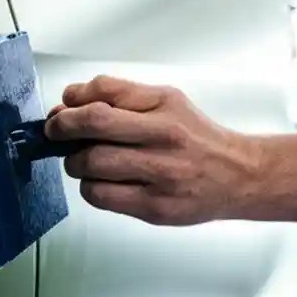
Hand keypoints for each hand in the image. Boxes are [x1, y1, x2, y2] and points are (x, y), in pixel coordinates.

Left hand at [44, 76, 266, 225]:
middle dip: (62, 127)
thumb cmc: (197, 138)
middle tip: (56, 132)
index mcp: (164, 104)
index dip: (73, 98)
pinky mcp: (155, 207)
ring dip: (74, 161)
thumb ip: (122, 97)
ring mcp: (160, 173)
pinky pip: (100, 196)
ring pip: (91, 163)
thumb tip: (71, 102)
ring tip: (83, 160)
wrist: (240, 176)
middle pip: (93, 123)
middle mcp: (164, 135)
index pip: (104, 90)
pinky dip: (90, 187)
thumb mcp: (167, 101)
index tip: (65, 106)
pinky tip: (101, 182)